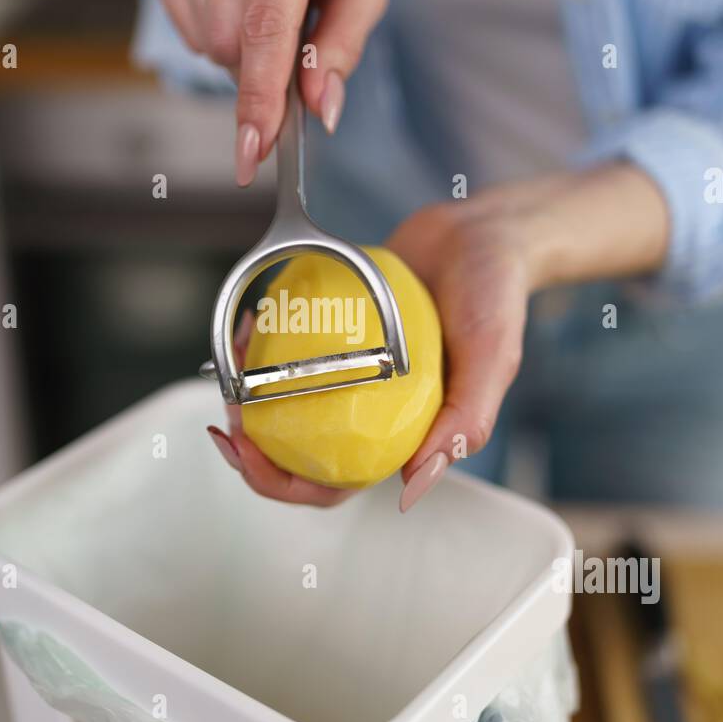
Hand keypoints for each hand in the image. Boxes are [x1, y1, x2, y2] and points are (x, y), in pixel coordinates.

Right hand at [145, 0, 387, 184]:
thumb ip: (342, 53)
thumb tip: (319, 109)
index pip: (266, 24)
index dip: (260, 94)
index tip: (254, 148)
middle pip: (229, 42)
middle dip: (260, 68)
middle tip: (292, 41)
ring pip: (204, 40)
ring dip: (237, 50)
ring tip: (264, 10)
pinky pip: (183, 27)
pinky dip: (210, 34)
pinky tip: (234, 2)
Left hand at [207, 164, 669, 509]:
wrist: (485, 233)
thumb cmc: (496, 298)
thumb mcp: (491, 359)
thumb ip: (464, 422)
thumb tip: (410, 488)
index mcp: (400, 436)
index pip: (330, 483)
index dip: (280, 483)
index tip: (246, 451)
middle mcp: (368, 412)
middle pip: (294, 452)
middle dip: (248, 445)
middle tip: (226, 411)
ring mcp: (349, 374)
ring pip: (284, 402)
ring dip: (248, 390)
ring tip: (233, 359)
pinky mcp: (335, 334)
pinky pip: (291, 349)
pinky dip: (265, 344)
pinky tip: (254, 322)